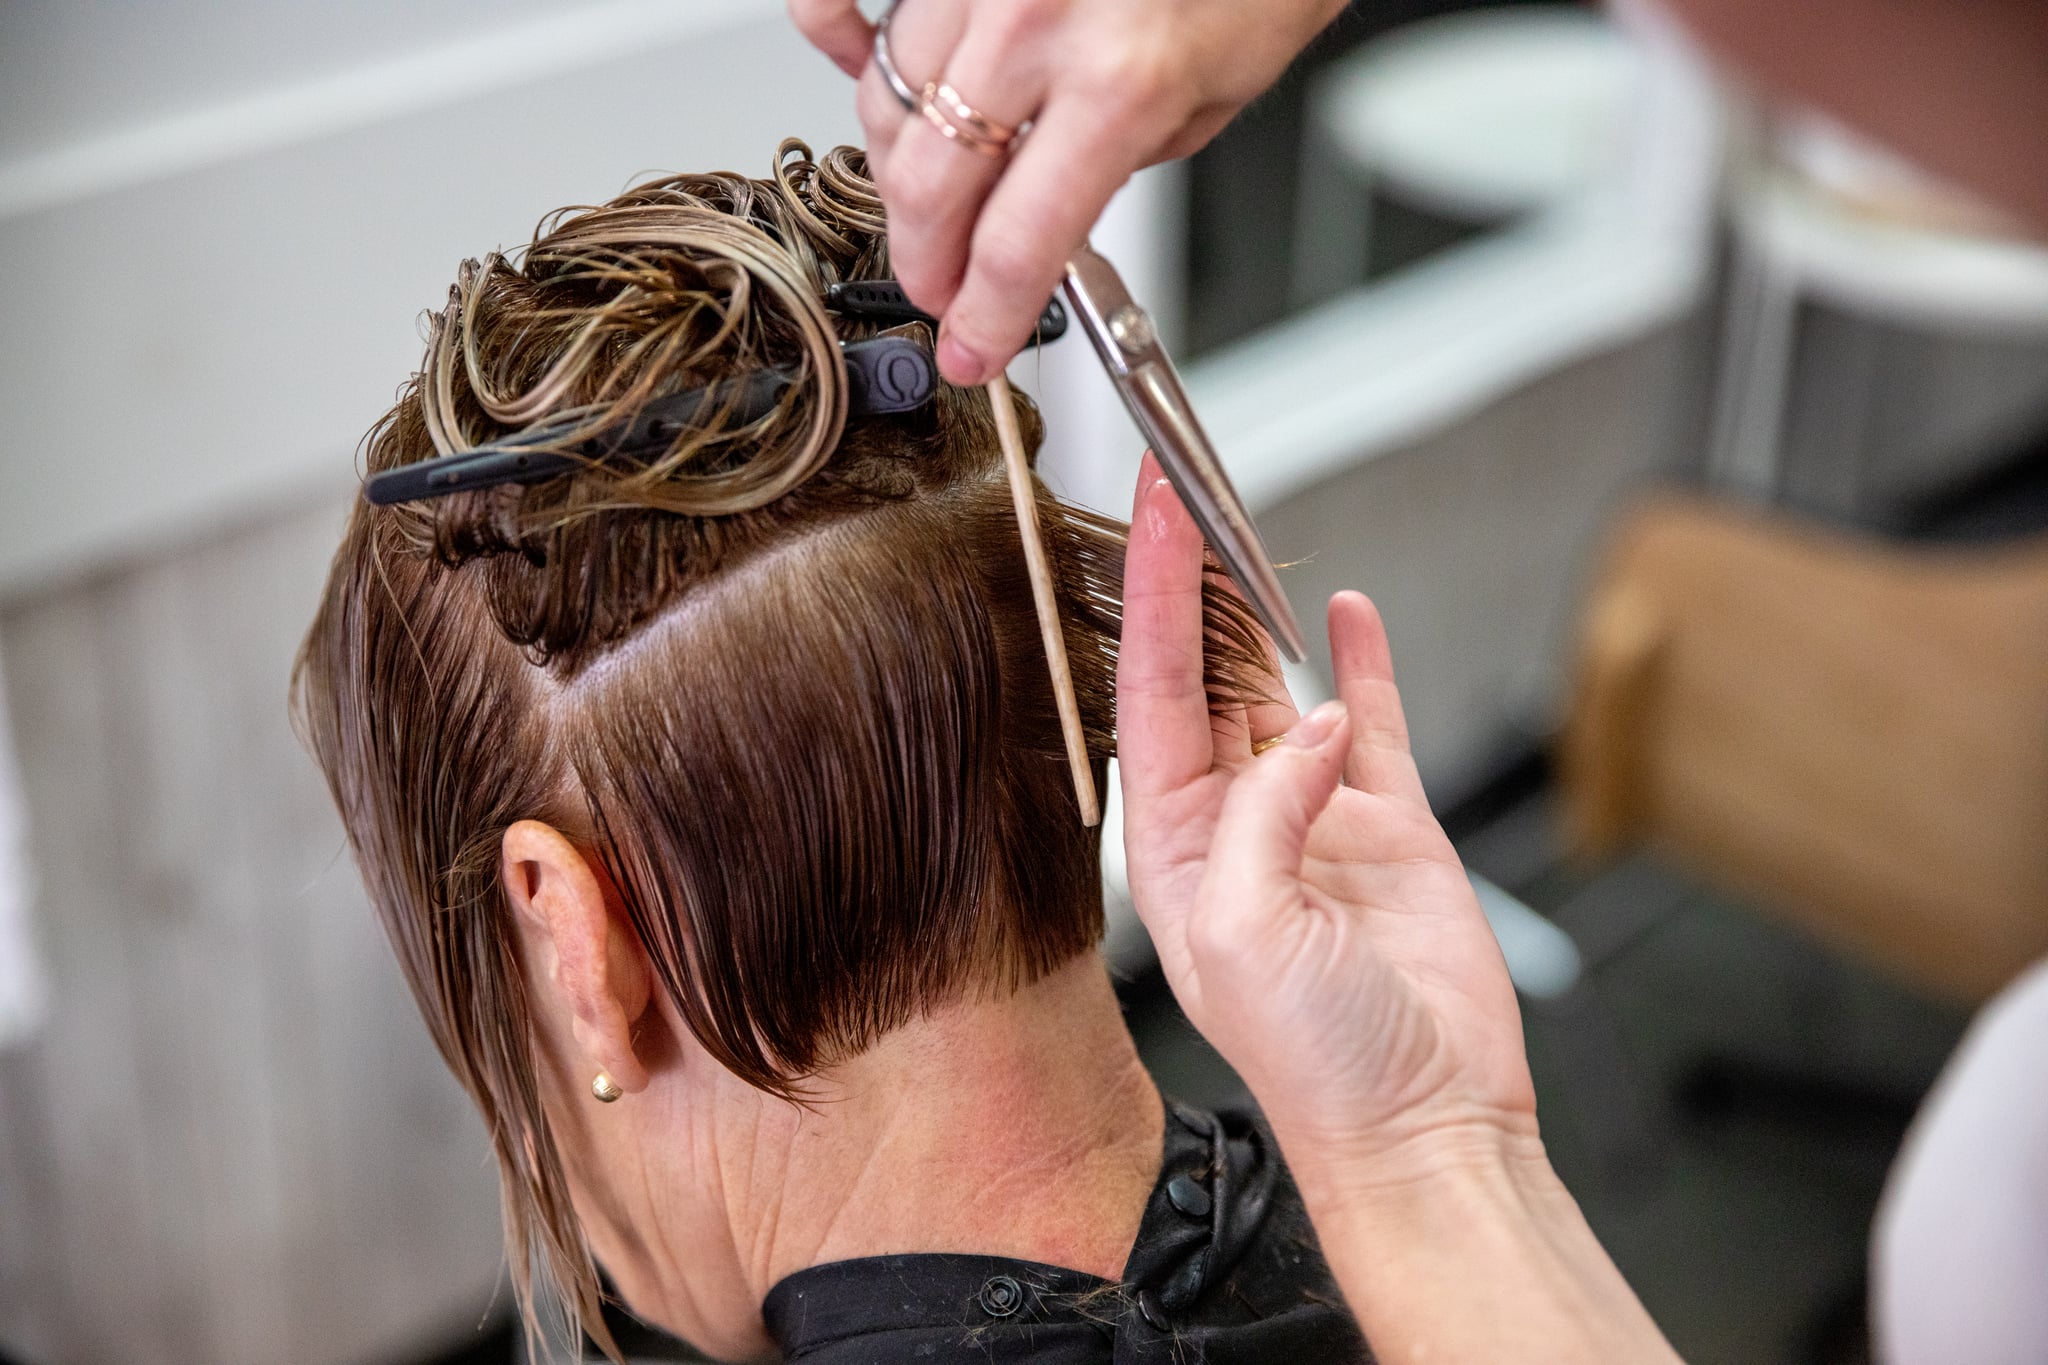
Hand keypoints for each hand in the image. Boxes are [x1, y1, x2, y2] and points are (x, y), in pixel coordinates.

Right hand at [786, 0, 1347, 384]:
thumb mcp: (1218, 91)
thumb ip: (1120, 160)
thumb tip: (1048, 216)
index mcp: (1121, 82)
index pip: (1018, 246)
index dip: (985, 317)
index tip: (971, 349)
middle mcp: (1037, 20)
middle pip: (934, 188)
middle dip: (930, 263)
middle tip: (943, 288)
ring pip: (892, 101)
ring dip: (906, 167)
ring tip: (937, 191)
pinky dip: (838, 37)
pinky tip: (858, 68)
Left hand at [1116, 464, 1536, 1170]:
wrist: (1427, 1125)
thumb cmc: (1320, 1065)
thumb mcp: (1250, 937)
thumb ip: (1264, 817)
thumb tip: (1304, 733)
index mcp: (1176, 852)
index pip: (1151, 697)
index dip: (1150, 602)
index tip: (1149, 517)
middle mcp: (1235, 825)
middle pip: (1204, 678)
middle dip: (1192, 588)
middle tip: (1185, 494)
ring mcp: (1312, 819)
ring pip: (1276, 687)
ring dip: (1259, 614)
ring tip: (1241, 532)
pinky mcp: (1387, 825)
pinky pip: (1366, 721)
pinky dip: (1356, 664)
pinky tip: (1342, 610)